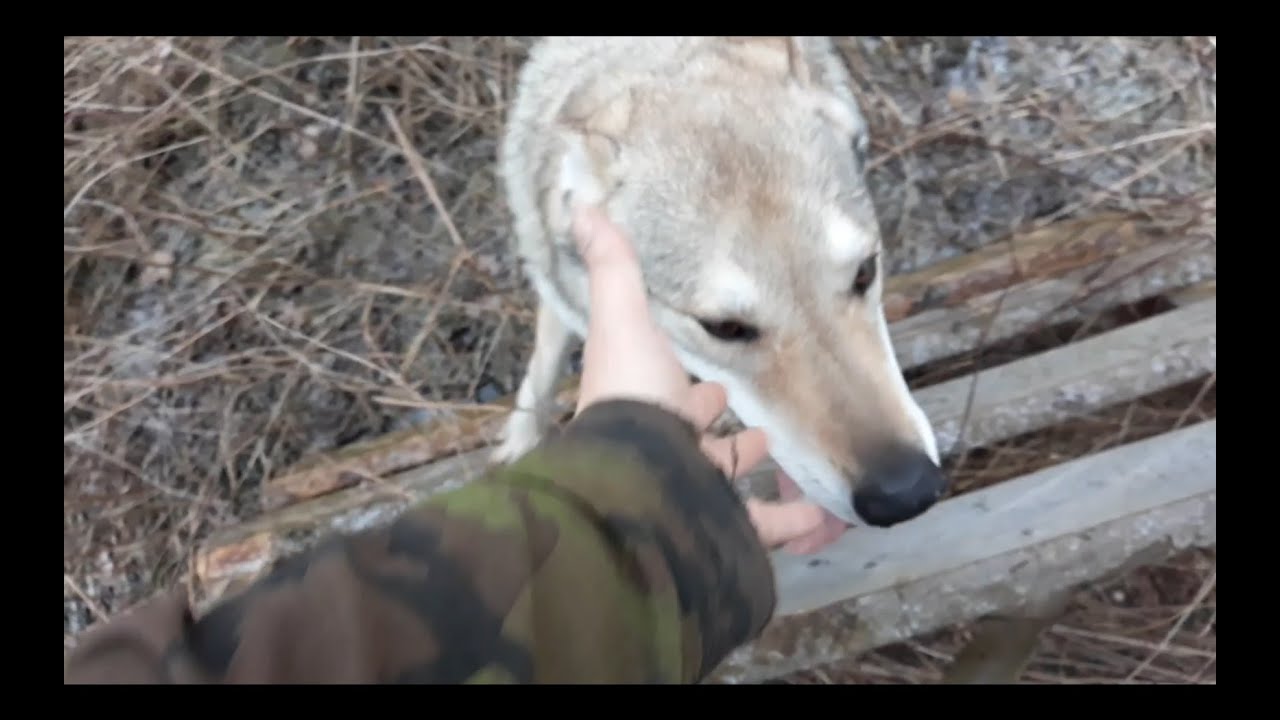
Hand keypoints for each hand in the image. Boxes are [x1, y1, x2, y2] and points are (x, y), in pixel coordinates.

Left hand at [570, 205, 836, 550]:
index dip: (701, 381)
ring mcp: (695, 485)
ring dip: (769, 469)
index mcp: (649, 394)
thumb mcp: (625, 316)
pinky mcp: (724, 521)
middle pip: (709, 436)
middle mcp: (668, 443)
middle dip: (740, 427)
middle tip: (773, 416)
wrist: (634, 479)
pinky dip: (797, 523)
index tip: (724, 376)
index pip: (679, 387)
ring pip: (737, 478)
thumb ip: (614, 266)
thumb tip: (580, 205)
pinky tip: (829, 520)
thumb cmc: (630, 392)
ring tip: (811, 460)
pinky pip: (766, 526)